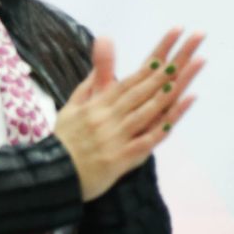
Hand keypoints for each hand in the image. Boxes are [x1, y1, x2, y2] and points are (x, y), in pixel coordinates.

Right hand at [55, 29, 204, 200]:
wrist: (53, 175)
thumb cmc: (64, 141)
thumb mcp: (71, 109)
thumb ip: (88, 87)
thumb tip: (96, 75)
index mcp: (96, 107)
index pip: (126, 84)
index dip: (145, 71)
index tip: (164, 58)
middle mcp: (107, 119)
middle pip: (138, 94)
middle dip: (161, 77)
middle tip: (181, 62)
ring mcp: (115, 138)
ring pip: (143, 114)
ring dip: (164, 97)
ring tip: (181, 83)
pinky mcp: (120, 159)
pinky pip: (144, 143)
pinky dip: (159, 131)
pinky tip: (173, 122)